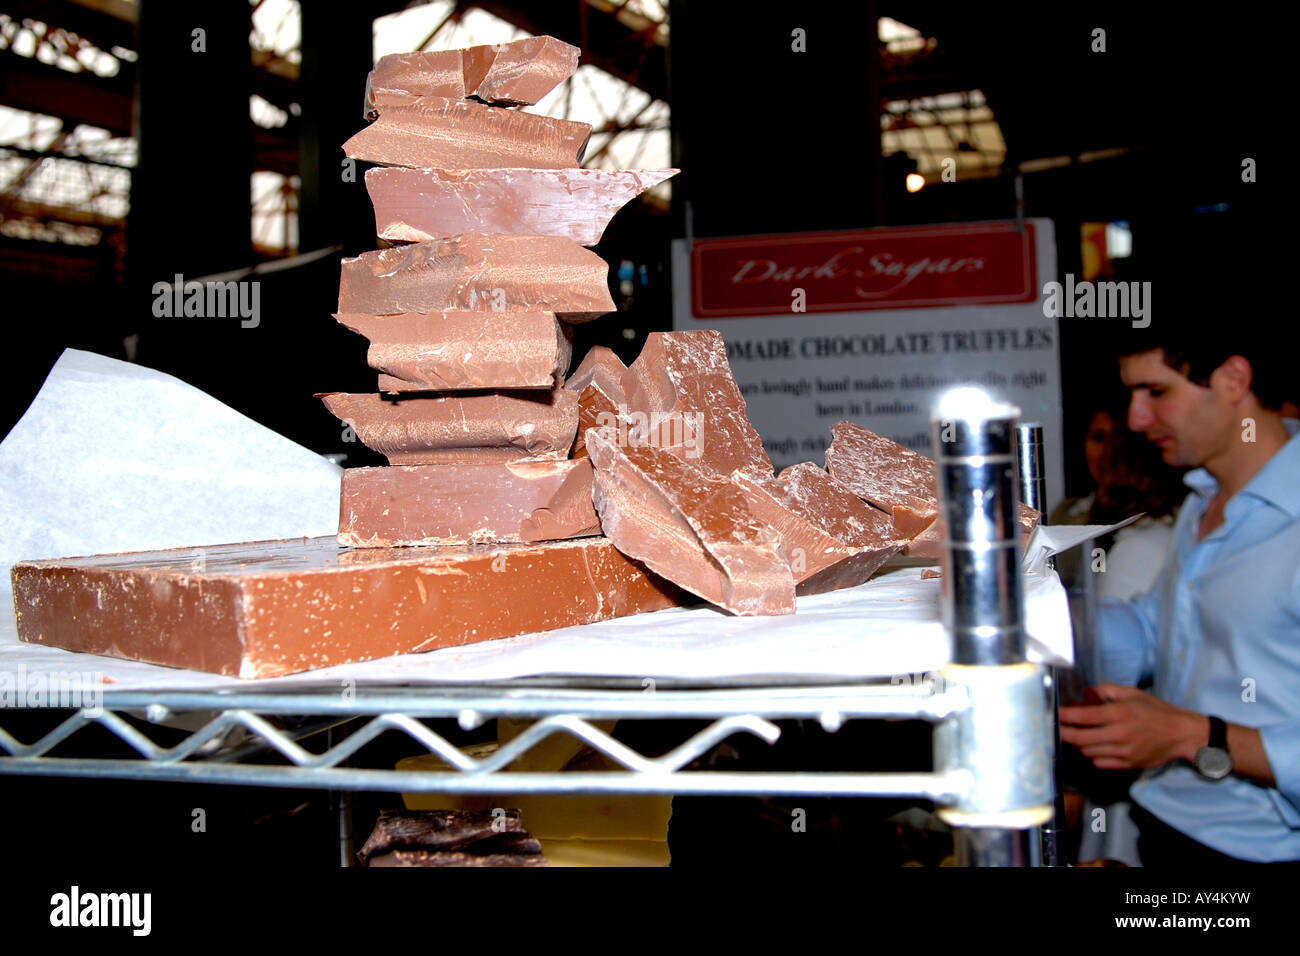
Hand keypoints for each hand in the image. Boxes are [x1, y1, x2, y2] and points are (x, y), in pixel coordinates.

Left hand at [1059, 683, 1206, 770]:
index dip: (1064, 716)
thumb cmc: (1157, 711)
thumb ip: (1107, 690)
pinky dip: (1093, 755)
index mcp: (1119, 714)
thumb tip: (1086, 692)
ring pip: (1088, 752)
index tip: (1053, 714)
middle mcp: (1119, 734)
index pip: (1083, 717)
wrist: (1182, 734)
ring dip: (1080, 743)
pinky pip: (1100, 762)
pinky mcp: (1128, 764)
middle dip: (1063, 733)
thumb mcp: (1133, 693)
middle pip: (1080, 738)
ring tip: (1078, 734)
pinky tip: (1095, 746)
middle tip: (1056, 728)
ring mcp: (1123, 752)